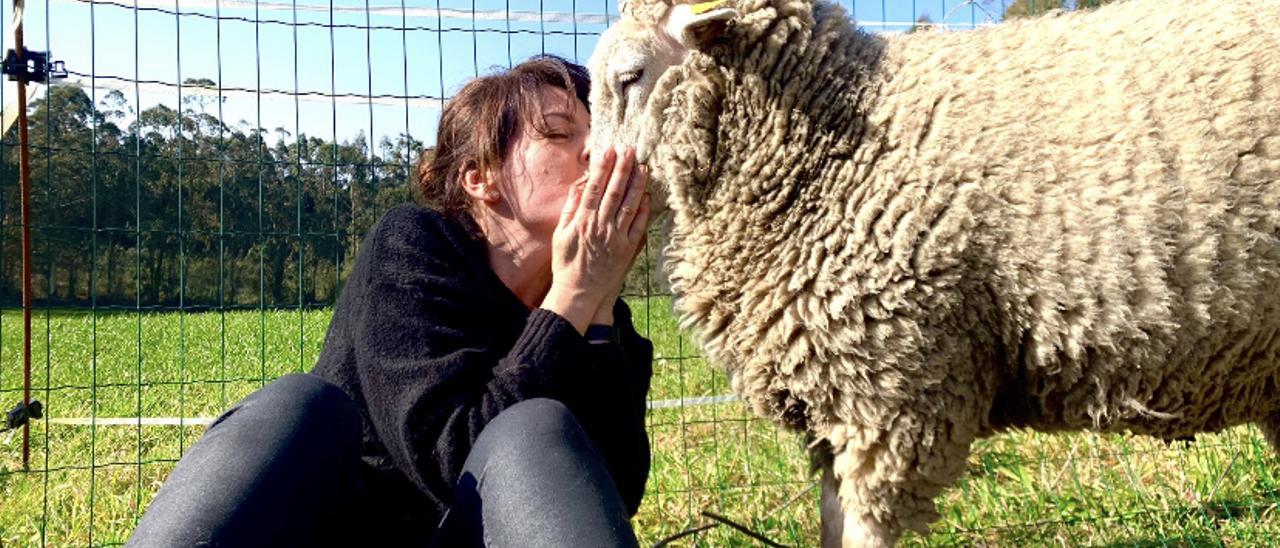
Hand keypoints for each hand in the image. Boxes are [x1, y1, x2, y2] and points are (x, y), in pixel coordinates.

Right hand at [541, 147, 651, 333]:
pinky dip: (643, 210)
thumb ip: (570, 210)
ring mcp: (615, 238)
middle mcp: (600, 227)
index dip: (603, 168)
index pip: (595, 188)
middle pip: (614, 192)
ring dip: (637, 185)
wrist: (578, 292)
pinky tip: (647, 196)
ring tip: (643, 167)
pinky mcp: (626, 250)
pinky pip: (637, 227)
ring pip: (629, 206)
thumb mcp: (561, 234)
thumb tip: (579, 188)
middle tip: (630, 150)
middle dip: (622, 169)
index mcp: (582, 221)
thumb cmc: (566, 263)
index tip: (609, 150)